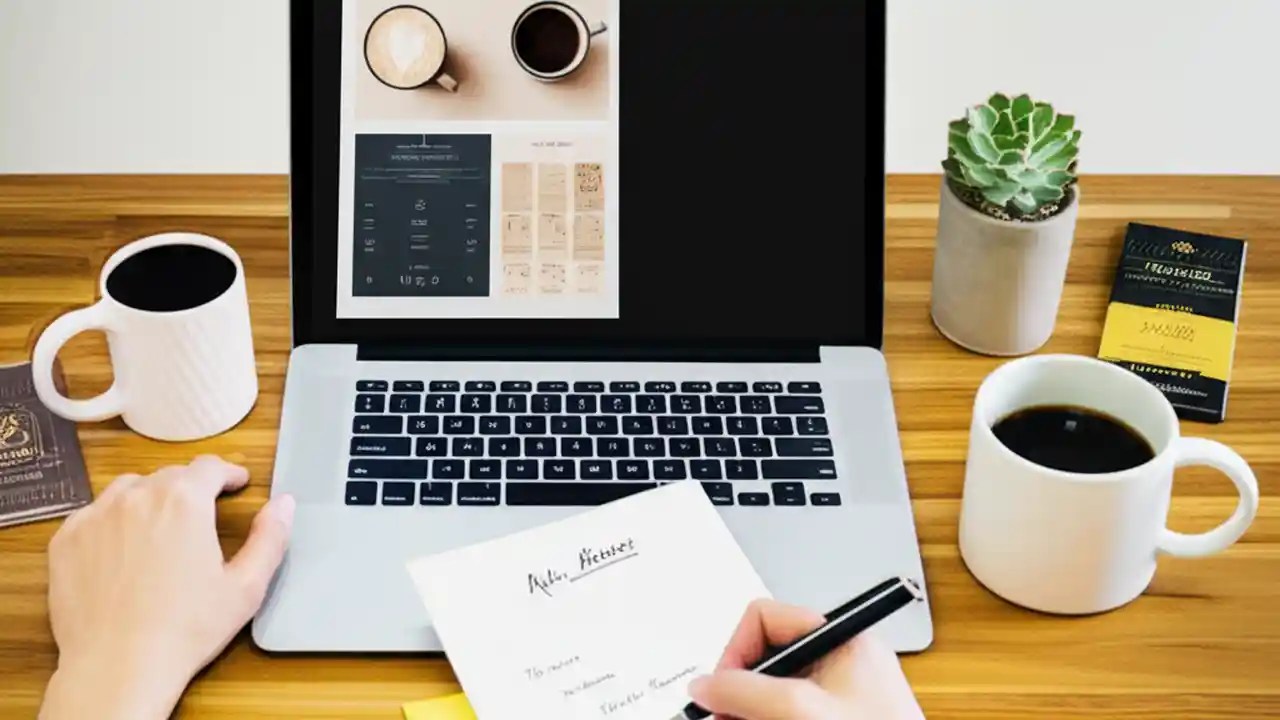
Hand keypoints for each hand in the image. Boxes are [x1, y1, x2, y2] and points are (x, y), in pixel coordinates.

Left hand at [39, 455, 294, 719]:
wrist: (119, 666)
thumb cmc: (186, 629)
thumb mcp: (247, 587)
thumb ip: (270, 537)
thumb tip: (284, 503)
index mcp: (185, 502)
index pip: (209, 467)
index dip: (227, 473)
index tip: (235, 483)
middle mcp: (137, 497)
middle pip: (170, 475)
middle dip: (190, 488)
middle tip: (202, 513)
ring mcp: (96, 516)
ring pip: (130, 489)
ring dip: (150, 498)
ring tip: (160, 527)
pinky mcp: (67, 539)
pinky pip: (93, 514)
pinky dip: (112, 521)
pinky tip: (123, 549)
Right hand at [688, 599, 923, 719]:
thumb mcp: (800, 710)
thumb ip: (746, 691)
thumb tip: (704, 685)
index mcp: (842, 639)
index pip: (766, 619)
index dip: (736, 651)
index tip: (723, 690)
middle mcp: (840, 661)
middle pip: (765, 658)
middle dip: (740, 690)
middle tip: (725, 718)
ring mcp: (838, 696)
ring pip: (773, 691)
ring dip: (749, 710)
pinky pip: (787, 712)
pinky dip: (766, 719)